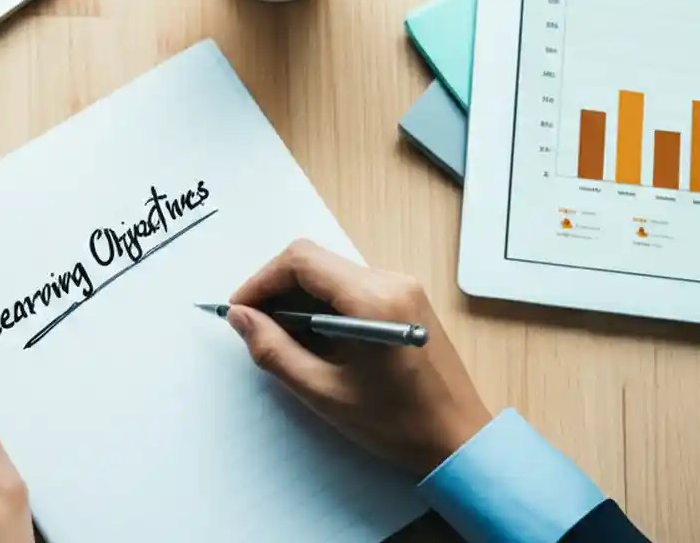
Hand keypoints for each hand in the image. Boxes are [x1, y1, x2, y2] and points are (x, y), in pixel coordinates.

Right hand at [226, 240, 491, 476]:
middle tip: (257, 328)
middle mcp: (391, 281)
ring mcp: (404, 287)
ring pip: (332, 273)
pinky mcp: (407, 299)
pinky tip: (318, 340)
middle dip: (277, 290)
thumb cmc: (397, 423)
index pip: (301, 261)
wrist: (459, 439)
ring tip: (288, 341)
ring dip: (300, 299)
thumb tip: (241, 318)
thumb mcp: (323, 392)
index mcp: (373, 300)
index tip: (240, 310)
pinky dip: (325, 304)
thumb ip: (274, 350)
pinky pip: (352, 286)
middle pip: (315, 262)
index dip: (261, 280)